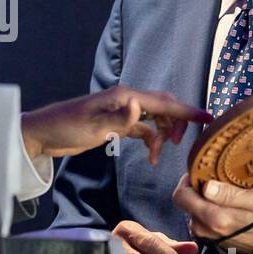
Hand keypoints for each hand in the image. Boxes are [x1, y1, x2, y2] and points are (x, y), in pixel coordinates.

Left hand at [21, 85, 211, 165]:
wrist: (43, 133)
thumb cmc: (66, 127)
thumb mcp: (93, 127)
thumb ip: (119, 119)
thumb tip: (138, 106)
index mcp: (124, 96)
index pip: (163, 102)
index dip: (187, 110)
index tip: (208, 118)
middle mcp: (126, 100)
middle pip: (163, 107)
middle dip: (178, 122)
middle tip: (183, 143)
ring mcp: (122, 111)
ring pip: (155, 119)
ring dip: (163, 134)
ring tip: (162, 154)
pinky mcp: (117, 123)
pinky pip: (143, 129)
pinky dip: (151, 140)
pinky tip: (152, 156)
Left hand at [172, 174, 252, 253]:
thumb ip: (229, 194)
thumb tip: (206, 186)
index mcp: (213, 217)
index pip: (181, 195)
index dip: (188, 180)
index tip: (201, 174)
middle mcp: (203, 228)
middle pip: (184, 201)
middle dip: (195, 189)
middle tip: (214, 182)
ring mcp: (204, 234)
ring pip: (191, 208)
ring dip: (202, 199)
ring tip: (222, 195)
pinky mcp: (207, 236)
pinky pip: (198, 217)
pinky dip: (206, 208)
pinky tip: (223, 206)